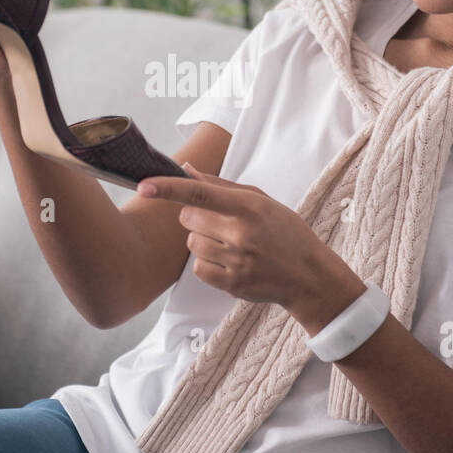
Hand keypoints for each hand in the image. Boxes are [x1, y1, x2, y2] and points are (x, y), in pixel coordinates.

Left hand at [137, 163, 365, 327]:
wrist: (308, 275)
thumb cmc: (284, 231)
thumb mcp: (261, 201)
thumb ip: (220, 185)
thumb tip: (185, 168)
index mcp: (249, 206)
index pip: (200, 193)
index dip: (168, 188)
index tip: (143, 185)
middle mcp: (242, 233)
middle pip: (188, 219)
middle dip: (194, 217)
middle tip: (217, 221)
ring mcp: (237, 261)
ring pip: (192, 243)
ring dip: (202, 241)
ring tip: (229, 243)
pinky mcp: (232, 284)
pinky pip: (198, 267)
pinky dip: (207, 263)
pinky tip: (229, 261)